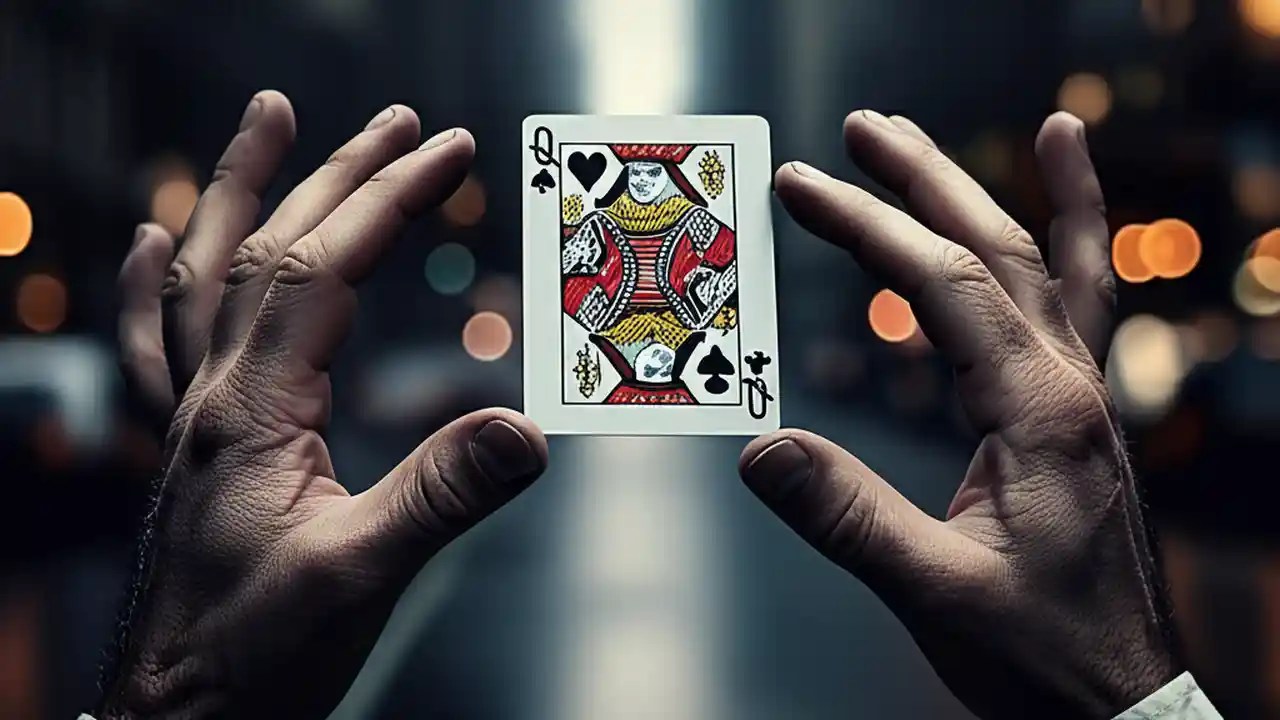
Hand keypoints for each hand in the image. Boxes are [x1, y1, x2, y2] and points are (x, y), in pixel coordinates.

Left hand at [107, 91, 547, 718]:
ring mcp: (193, 420)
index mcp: (250, 415)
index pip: (323, 274)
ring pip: (203, 276)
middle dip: (339, 175)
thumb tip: (527, 429)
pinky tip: (150, 239)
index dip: (386, 202)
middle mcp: (211, 400)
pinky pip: (157, 341)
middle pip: (268, 252)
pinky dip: (156, 277)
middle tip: (396, 120)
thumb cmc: (252, 660)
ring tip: (269, 121)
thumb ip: (439, 497)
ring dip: (242, 191)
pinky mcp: (192, 450)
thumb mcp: (360, 578)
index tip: (446, 152)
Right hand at [740, 111, 1177, 718]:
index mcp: (1041, 414)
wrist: (1122, 700)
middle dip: (927, 180)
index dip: (869, 226)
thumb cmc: (1044, 655)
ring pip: (1038, 268)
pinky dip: (1064, 243)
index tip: (804, 186)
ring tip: (944, 142)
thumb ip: (848, 517)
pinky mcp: (1070, 418)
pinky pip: (1069, 307)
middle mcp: (1071, 387)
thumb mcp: (936, 593)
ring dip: (986, 197)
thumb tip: (759, 449)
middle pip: (1001, 249)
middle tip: (865, 127)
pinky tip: (1055, 205)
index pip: (947, 287)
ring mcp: (1079, 398)